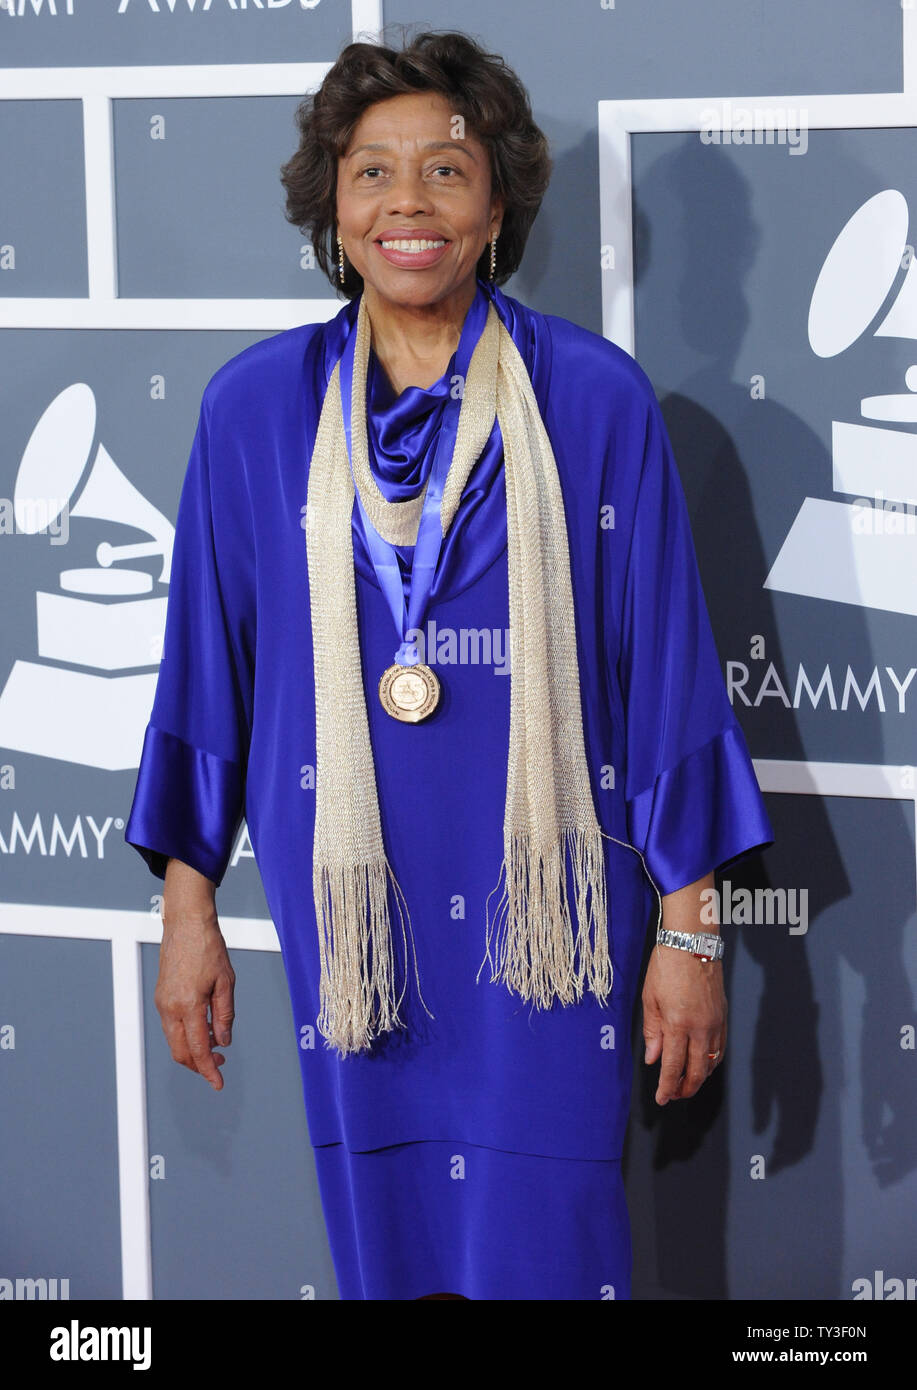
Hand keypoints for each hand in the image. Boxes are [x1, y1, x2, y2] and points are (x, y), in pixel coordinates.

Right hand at [155, 859, 234, 1091]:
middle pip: (180, 1052)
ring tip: (216, 1045)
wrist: (186, 924)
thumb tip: (223, 1041)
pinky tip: (204, 1029)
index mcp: (188, 1005)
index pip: (198, 1049)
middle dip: (199, 1065)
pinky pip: (172, 1026)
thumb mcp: (226, 982)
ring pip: (174, 1040)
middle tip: (220, 1064)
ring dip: (193, 1049)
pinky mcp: (161, 997)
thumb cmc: (208, 948)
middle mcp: (170, 1008)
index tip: (218, 1083)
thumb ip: (224, 1015)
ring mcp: (162, 1003)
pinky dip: (186, 1035)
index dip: (208, 1070)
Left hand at [642, 944, 726, 1104]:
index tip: (661, 1098)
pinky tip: (703, 1063)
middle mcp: (700, 1028)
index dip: (667, 1086)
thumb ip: (652, 1031)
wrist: (693, 943)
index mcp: (678, 1024)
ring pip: (711, 1062)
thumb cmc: (667, 966)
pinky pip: (720, 1048)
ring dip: (699, 1078)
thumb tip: (652, 1058)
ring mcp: (715, 1023)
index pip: (673, 1066)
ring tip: (686, 1083)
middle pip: (697, 1071)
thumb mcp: (650, 998)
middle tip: (673, 1096)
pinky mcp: (722, 1016)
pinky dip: (711, 1062)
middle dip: (685, 1089)